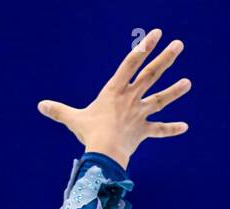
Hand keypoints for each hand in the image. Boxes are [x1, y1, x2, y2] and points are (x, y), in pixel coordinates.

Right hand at [37, 27, 190, 169]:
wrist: (105, 153)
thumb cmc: (89, 133)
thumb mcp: (73, 119)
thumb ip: (59, 111)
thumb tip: (41, 105)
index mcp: (114, 91)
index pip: (130, 65)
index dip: (142, 49)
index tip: (155, 35)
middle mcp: (130, 99)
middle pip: (151, 75)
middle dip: (165, 58)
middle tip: (179, 44)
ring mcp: (139, 114)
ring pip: (160, 100)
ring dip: (175, 91)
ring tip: (188, 82)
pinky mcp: (143, 131)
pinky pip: (159, 130)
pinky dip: (171, 129)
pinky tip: (185, 127)